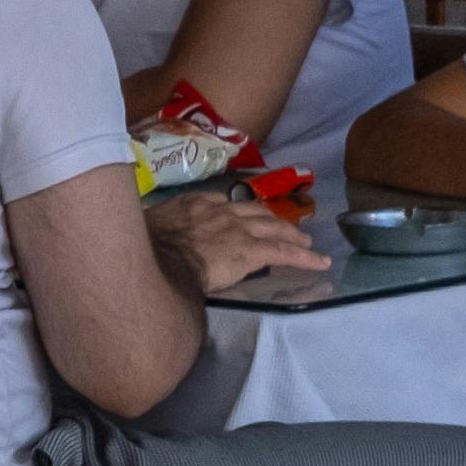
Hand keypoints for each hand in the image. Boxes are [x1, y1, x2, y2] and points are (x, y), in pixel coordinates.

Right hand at [155, 183, 330, 298]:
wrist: (161, 258)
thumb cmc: (146, 246)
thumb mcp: (145, 227)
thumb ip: (154, 226)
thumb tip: (146, 233)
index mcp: (194, 204)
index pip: (222, 203)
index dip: (237, 211)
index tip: (242, 216)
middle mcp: (221, 211)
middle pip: (254, 211)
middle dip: (272, 218)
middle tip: (286, 226)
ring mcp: (239, 229)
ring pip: (274, 228)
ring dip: (292, 234)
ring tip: (306, 241)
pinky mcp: (252, 251)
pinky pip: (285, 253)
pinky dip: (305, 257)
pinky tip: (320, 262)